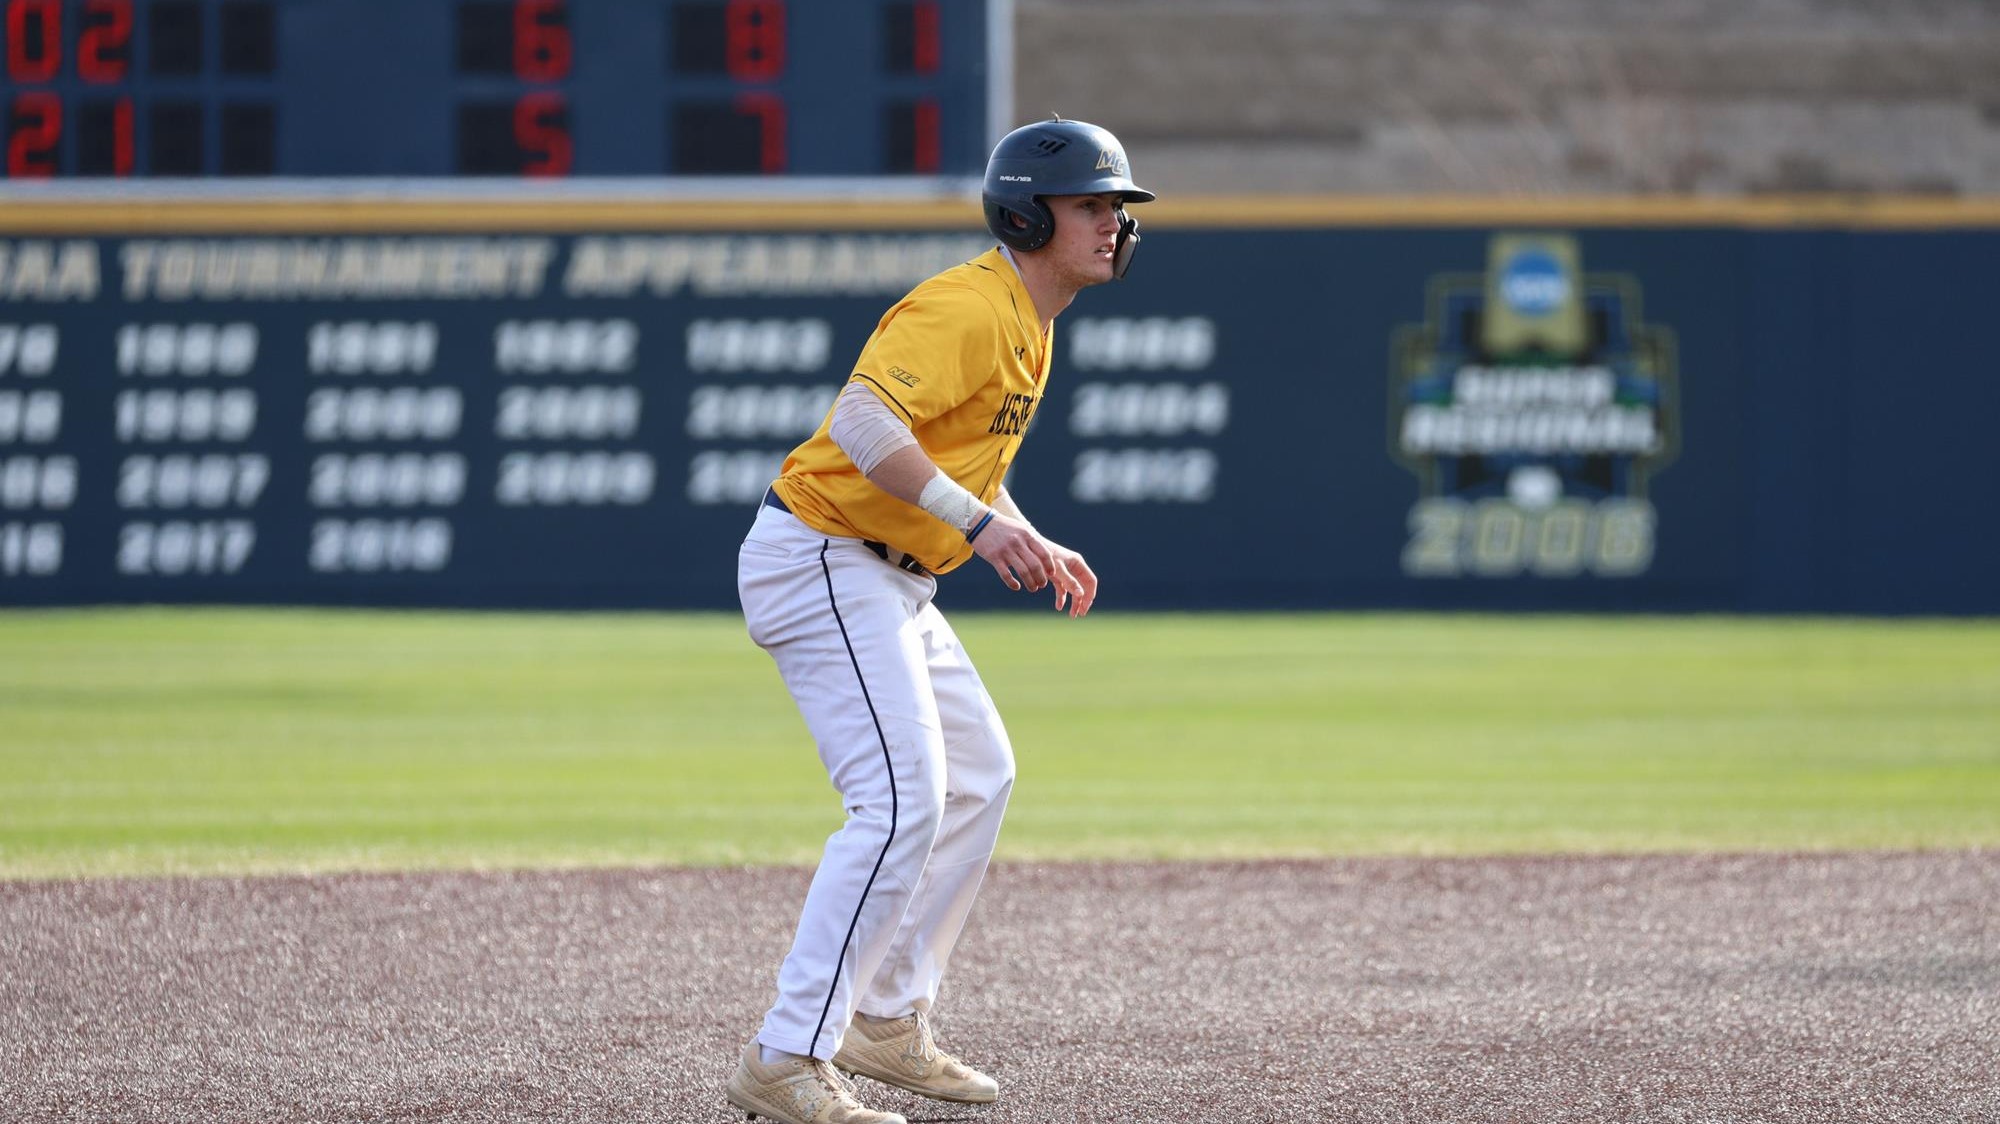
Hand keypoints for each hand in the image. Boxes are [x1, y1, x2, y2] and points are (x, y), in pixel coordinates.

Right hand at [970, 514, 1096, 616]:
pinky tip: (1017, 587)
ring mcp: (1005, 550)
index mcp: (1027, 535)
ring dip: (1030, 583)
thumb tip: (1045, 556)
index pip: (1044, 553)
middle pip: (1035, 565)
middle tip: (1042, 585)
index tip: (1051, 574)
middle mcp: (1017, 542)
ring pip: (1023, 572)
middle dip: (1041, 578)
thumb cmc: (1004, 527)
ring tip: (1033, 588)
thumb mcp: (1020, 528)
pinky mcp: (994, 557)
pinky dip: (1013, 584)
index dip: (1049, 566)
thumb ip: (1032, 540)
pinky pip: (1006, 575)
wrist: (980, 521)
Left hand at [1046, 542, 1097, 617]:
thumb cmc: (1043, 556)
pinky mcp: (1056, 575)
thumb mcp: (1057, 570)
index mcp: (1078, 563)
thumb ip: (1069, 581)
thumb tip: (1081, 595)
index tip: (1085, 608)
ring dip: (1074, 602)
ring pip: (1074, 589)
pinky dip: (1062, 597)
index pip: (1090, 581)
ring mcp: (1065, 571)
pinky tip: (1058, 606)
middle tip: (1080, 614)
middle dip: (1083, 601)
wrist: (1027, 548)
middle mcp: (1074, 567)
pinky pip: (1062, 588)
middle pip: (1083, 587)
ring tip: (1071, 615)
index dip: (1090, 595)